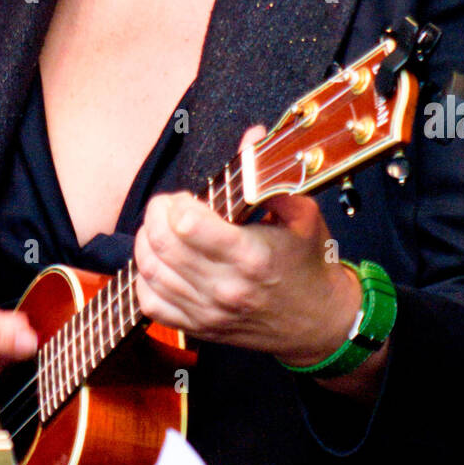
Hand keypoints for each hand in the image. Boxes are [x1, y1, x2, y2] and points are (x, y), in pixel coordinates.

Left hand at [132, 126, 361, 366]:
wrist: (318, 321)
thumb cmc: (309, 262)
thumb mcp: (303, 213)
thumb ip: (270, 175)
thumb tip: (251, 137)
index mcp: (250, 256)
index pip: (187, 226)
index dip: (178, 203)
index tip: (188, 197)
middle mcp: (225, 287)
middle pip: (162, 245)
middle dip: (156, 214)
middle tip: (169, 206)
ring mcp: (208, 312)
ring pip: (150, 272)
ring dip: (146, 241)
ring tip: (161, 228)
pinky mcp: (199, 328)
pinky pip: (151, 304)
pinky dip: (145, 278)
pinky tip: (160, 262)